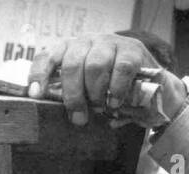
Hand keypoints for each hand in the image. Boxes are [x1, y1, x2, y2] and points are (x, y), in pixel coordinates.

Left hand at [27, 35, 187, 127]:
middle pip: (72, 63)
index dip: (39, 74)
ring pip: (95, 65)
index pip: (48, 56)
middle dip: (73, 95)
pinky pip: (120, 69)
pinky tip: (116, 102)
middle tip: (78, 117)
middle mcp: (88, 41)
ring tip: (100, 108)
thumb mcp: (87, 96)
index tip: (36, 95)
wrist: (153, 92)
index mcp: (71, 51)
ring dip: (95, 92)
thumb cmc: (112, 95)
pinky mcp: (133, 50)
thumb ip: (70, 97)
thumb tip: (47, 109)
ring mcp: (111, 43)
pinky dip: (116, 89)